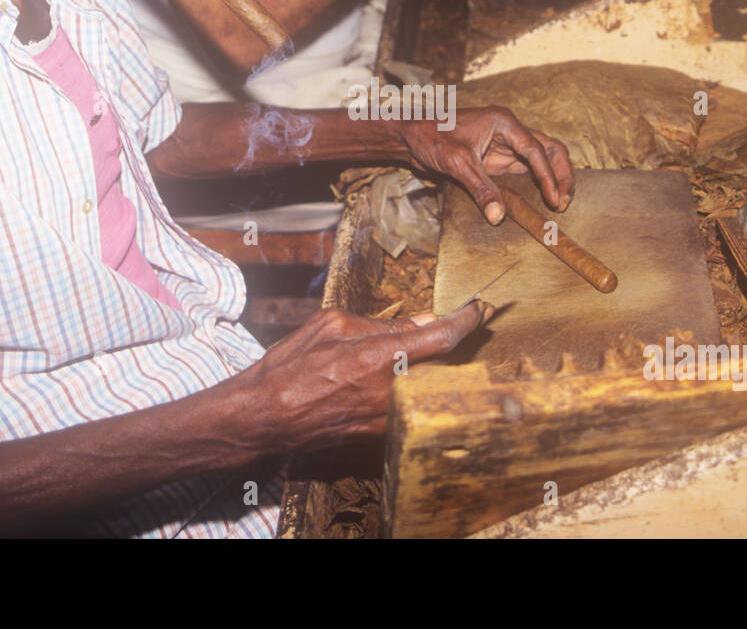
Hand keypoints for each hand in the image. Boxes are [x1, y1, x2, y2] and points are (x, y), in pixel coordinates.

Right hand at [237, 302, 491, 448]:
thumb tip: (422, 321)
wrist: (265, 417)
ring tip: (428, 350)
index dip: (468, 321)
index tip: (481, 309)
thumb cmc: (292, 365)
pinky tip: (402, 378)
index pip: (442, 338)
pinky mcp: (380, 437)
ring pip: (428, 388)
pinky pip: (409, 406)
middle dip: (455, 343)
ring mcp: (387, 419)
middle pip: (445, 366)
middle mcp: (389, 393)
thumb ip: (381, 324)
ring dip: (436, 368)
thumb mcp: (332, 325)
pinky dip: (414, 389)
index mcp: (377, 358)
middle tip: (468, 322)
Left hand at [399, 106, 573, 224]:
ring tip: (560, 202)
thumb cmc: (431, 138)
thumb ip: (481, 189)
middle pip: (549, 148)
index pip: (535, 149)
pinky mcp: (497, 158)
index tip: (554, 198)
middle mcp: (509, 130)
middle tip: (564, 201)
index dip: (548, 175)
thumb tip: (498, 216)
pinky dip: (537, 182)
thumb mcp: (457, 164)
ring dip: (552, 178)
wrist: (411, 137)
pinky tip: (542, 199)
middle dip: (561, 173)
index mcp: (503, 122)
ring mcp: (505, 144)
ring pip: (541, 158)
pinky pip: (525, 169)